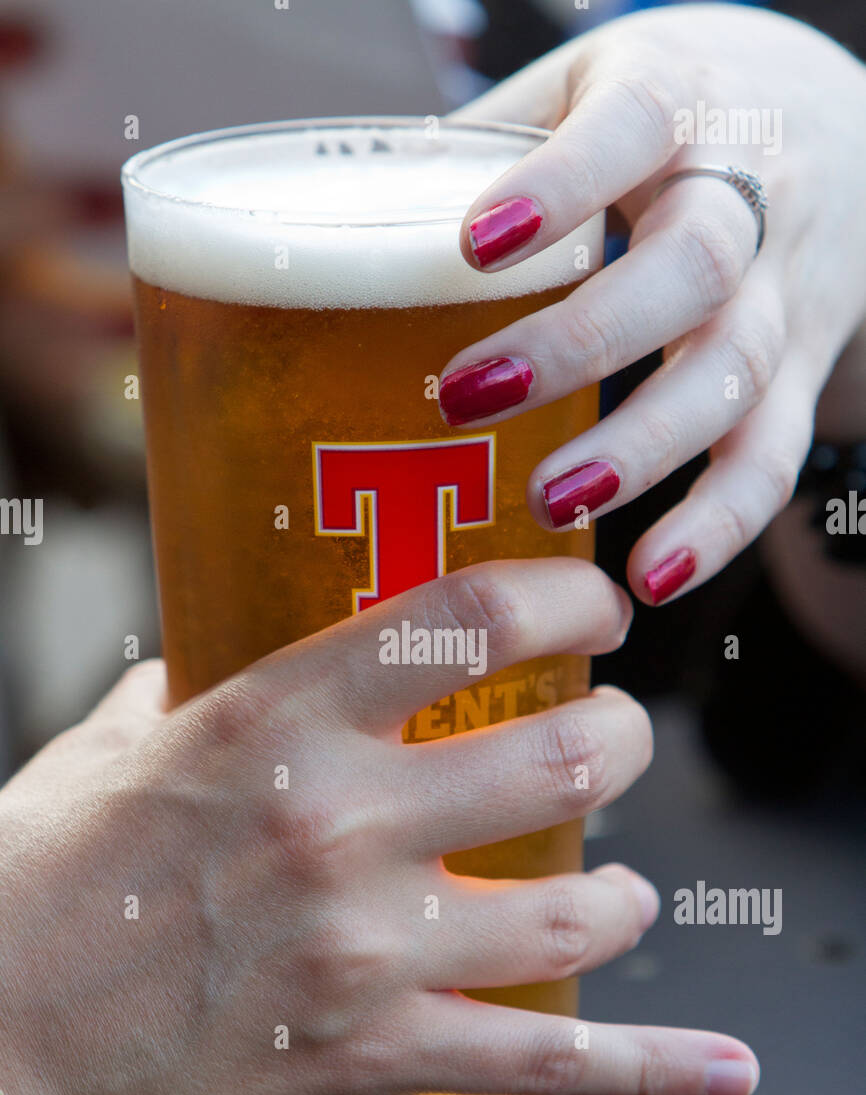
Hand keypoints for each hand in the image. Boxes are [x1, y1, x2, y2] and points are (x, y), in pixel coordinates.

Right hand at [0, 559, 757, 1094]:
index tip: (594, 606)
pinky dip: (648, 1066)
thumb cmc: (31, 891)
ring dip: (626, 889)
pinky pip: (543, 1061)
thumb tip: (216, 665)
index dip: (566, 595)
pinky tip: (718, 1066)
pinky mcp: (371, 1054)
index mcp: (269, 725)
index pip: (466, 617)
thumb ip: (185, 699)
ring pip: (577, 905)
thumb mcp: (106, 756)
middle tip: (614, 739)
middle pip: (562, 756)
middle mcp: (336, 825)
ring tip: (622, 888)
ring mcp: (364, 948)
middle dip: (621, 738)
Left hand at [440, 4, 865, 602]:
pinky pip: (774, 456)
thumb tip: (338, 231)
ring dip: (644, 449)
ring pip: (738, 370)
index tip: (473, 245)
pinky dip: (717, 525)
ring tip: (552, 502)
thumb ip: (485, 150)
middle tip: (470, 399)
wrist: (824, 137)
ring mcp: (787, 291)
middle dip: (585, 341)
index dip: (566, 182)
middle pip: (697, 266)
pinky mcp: (804, 372)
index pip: (638, 125)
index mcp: (682, 101)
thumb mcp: (580, 91)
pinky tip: (651, 576)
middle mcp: (753, 195)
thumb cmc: (662, 120)